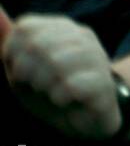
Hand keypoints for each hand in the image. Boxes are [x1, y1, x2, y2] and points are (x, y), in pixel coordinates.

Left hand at [0, 7, 121, 137]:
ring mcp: (98, 57)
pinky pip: (70, 85)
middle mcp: (82, 36)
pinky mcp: (104, 81)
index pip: (25, 29)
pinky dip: (59, 98)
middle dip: (27, 72)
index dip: (13, 54)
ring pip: (56, 63)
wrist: (85, 117)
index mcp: (61, 27)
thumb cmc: (50, 88)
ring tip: (50, 93)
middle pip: (37, 45)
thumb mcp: (22, 65)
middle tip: (36, 86)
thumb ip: (8, 38)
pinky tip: (65, 101)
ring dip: (43, 86)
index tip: (21, 71)